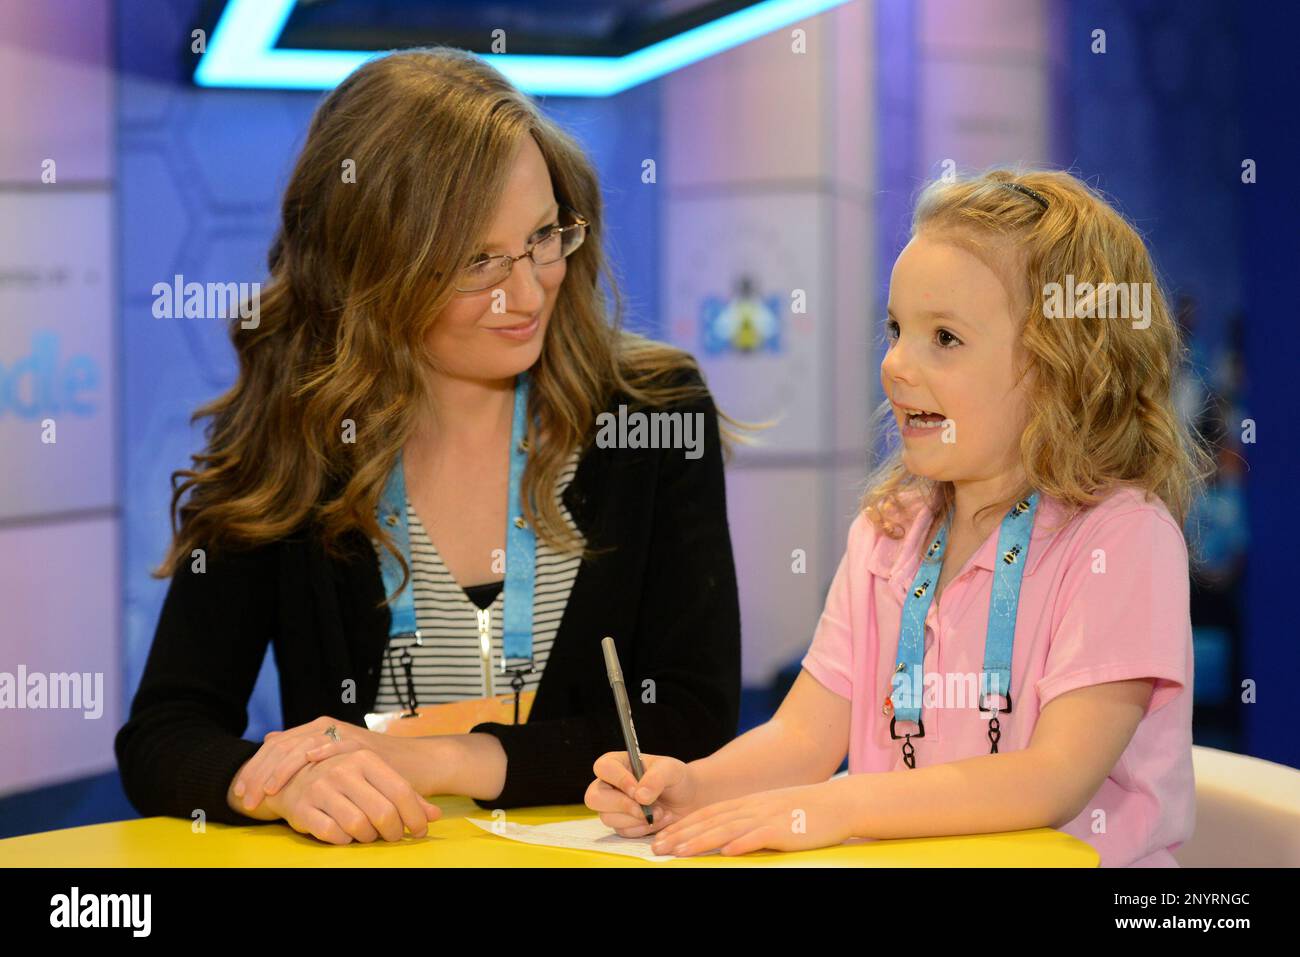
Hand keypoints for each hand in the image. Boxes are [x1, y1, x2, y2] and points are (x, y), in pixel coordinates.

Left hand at [233, 716, 379, 811]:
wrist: (415, 764)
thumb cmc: (370, 770)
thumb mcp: (331, 761)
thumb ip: (302, 751)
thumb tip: (268, 739)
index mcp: (314, 732)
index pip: (275, 747)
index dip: (254, 770)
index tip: (241, 795)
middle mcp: (325, 728)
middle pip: (282, 747)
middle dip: (260, 774)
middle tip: (247, 800)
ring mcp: (343, 735)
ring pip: (302, 747)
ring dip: (281, 770)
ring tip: (268, 792)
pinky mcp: (361, 744)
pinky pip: (336, 744)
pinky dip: (320, 753)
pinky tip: (305, 764)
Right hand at [262, 747, 440, 844]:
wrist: (291, 777)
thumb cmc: (343, 779)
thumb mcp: (374, 778)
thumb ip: (406, 795)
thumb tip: (435, 815)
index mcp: (364, 758)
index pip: (400, 791)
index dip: (415, 815)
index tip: (420, 829)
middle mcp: (343, 770)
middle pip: (383, 812)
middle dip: (394, 831)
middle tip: (394, 836)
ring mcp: (321, 788)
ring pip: (359, 826)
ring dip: (369, 837)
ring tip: (370, 835)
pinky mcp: (303, 808)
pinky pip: (333, 834)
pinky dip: (345, 840)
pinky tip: (347, 836)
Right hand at [585, 752, 697, 836]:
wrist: (688, 801)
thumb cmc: (677, 779)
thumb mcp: (671, 770)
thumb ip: (656, 778)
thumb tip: (639, 796)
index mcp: (618, 764)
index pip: (603, 768)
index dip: (618, 780)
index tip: (638, 790)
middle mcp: (610, 785)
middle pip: (594, 797)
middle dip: (621, 805)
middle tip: (644, 809)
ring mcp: (613, 807)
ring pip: (608, 818)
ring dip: (637, 818)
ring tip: (661, 812)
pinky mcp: (621, 824)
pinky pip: (623, 831)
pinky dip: (643, 828)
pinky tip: (658, 820)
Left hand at [649, 781, 853, 856]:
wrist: (838, 804)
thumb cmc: (805, 810)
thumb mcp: (770, 810)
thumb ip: (746, 821)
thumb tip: (723, 839)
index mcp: (747, 803)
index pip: (707, 814)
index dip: (682, 825)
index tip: (661, 836)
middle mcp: (752, 808)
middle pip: (710, 821)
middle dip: (681, 835)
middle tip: (658, 847)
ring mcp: (767, 817)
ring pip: (727, 830)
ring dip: (701, 841)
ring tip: (680, 852)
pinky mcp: (784, 830)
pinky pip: (759, 837)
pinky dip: (741, 844)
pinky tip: (726, 852)